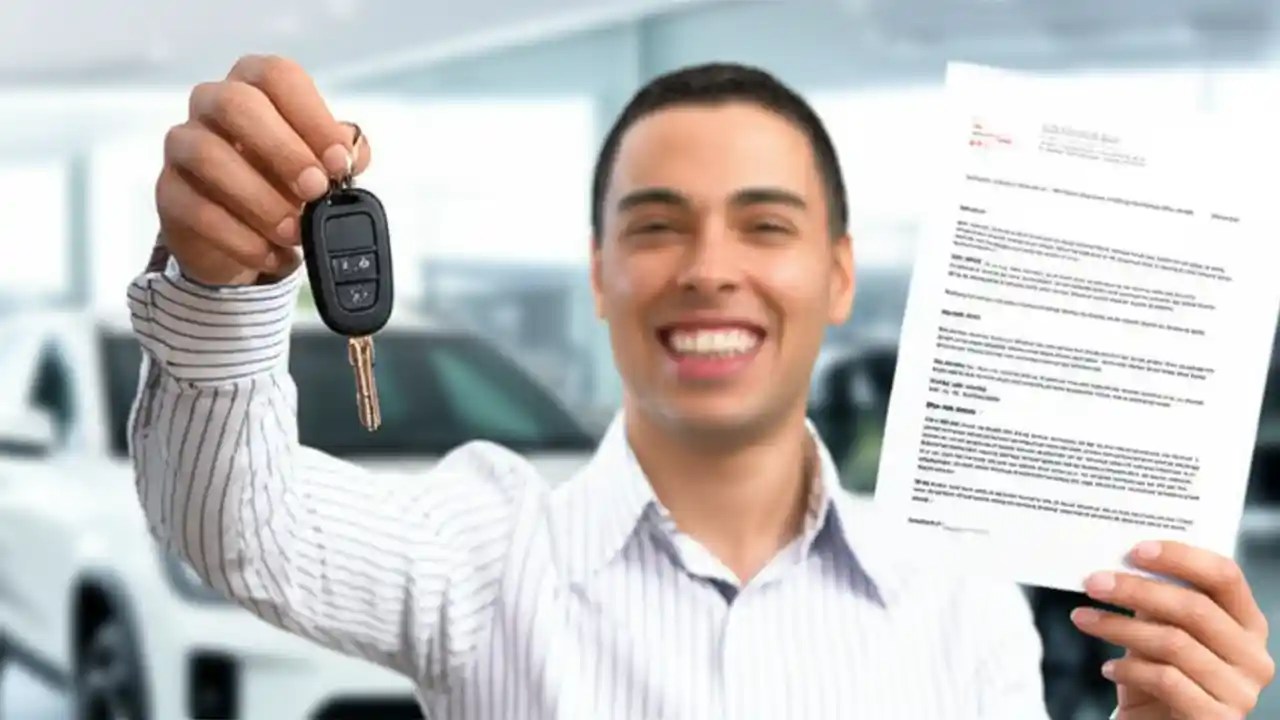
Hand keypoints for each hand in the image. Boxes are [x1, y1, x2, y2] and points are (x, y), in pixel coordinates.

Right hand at [155, 54, 371, 285]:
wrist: (242, 235)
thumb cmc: (284, 182)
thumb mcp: (321, 165)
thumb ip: (342, 155)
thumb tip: (354, 153)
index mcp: (255, 86)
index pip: (278, 76)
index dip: (312, 116)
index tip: (339, 161)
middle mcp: (212, 104)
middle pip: (236, 104)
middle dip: (283, 150)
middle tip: (315, 190)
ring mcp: (184, 145)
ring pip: (210, 156)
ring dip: (260, 198)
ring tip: (294, 231)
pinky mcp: (168, 192)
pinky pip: (197, 210)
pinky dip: (240, 238)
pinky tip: (270, 254)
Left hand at [1070, 540, 1274, 718]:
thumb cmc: (1163, 675)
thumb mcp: (1164, 632)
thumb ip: (1158, 601)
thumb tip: (1122, 564)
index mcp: (1248, 623)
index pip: (1225, 576)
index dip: (1181, 557)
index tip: (1135, 550)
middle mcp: (1253, 656)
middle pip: (1195, 608)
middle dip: (1136, 590)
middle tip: (1093, 582)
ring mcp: (1240, 691)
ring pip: (1174, 642)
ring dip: (1119, 627)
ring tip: (1083, 619)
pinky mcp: (1218, 719)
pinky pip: (1166, 680)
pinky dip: (1128, 669)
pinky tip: (1107, 667)